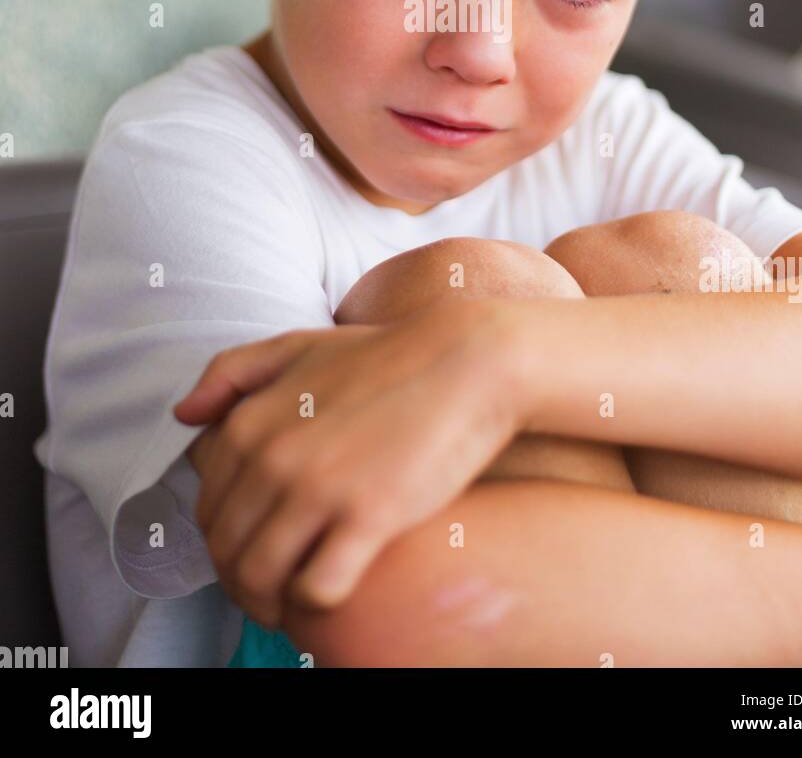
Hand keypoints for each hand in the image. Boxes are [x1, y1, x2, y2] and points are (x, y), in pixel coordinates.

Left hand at [172, 298, 527, 628]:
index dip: (225, 539)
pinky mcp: (367, 518)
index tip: (254, 547)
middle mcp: (272, 458)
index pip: (207, 509)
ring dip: (270, 604)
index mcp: (249, 422)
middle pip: (227, 552)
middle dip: (241, 580)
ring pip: (259, 580)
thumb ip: (231, 372)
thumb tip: (183, 416)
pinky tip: (332, 594)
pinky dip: (314, 607)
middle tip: (273, 586)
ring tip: (293, 604)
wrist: (467, 362)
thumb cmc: (386, 356)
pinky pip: (316, 591)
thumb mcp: (297, 346)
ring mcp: (318, 490)